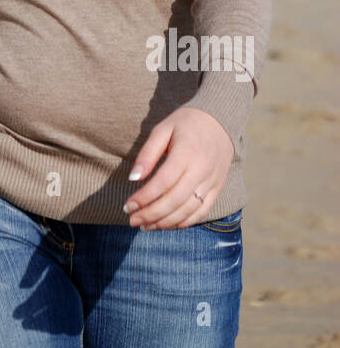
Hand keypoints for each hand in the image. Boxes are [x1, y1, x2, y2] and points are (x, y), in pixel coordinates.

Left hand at [123, 107, 234, 229]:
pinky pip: (202, 212)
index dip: (144, 197)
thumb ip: (147, 154)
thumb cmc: (186, 124)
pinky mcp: (218, 189)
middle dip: (151, 214)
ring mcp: (212, 181)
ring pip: (188, 210)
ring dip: (165, 223)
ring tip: (145, 226)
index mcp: (187, 152)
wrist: (220, 121)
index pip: (163, 182)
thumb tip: (133, 178)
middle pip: (175, 200)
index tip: (127, 206)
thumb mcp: (163, 129)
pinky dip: (184, 223)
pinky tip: (166, 224)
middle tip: (132, 220)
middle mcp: (202, 170)